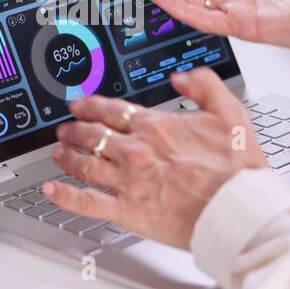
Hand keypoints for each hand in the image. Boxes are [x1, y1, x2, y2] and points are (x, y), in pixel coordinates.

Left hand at [41, 69, 265, 248]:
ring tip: (58, 153)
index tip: (80, 105)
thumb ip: (204, 85)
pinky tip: (52, 190)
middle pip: (92, 135)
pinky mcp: (127, 211)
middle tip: (65, 129)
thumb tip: (181, 77)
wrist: (237, 210)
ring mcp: (128, 181)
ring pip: (84, 164)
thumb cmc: (237, 169)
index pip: (112, 110)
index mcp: (156, 127)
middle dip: (74, 130)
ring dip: (67, 156)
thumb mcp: (230, 111)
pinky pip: (87, 202)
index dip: (90, 106)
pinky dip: (64, 196)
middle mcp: (136, 151)